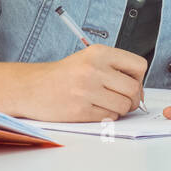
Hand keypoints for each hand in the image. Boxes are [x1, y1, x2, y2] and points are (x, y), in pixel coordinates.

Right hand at [22, 44, 145, 121]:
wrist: (31, 87)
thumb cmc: (62, 75)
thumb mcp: (88, 59)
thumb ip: (114, 69)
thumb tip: (139, 91)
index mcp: (98, 53)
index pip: (139, 65)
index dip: (139, 78)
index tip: (131, 83)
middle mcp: (93, 69)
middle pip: (134, 89)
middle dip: (132, 99)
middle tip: (122, 100)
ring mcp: (86, 90)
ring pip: (123, 106)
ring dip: (119, 109)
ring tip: (105, 104)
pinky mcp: (80, 110)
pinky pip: (109, 118)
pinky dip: (106, 117)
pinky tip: (94, 109)